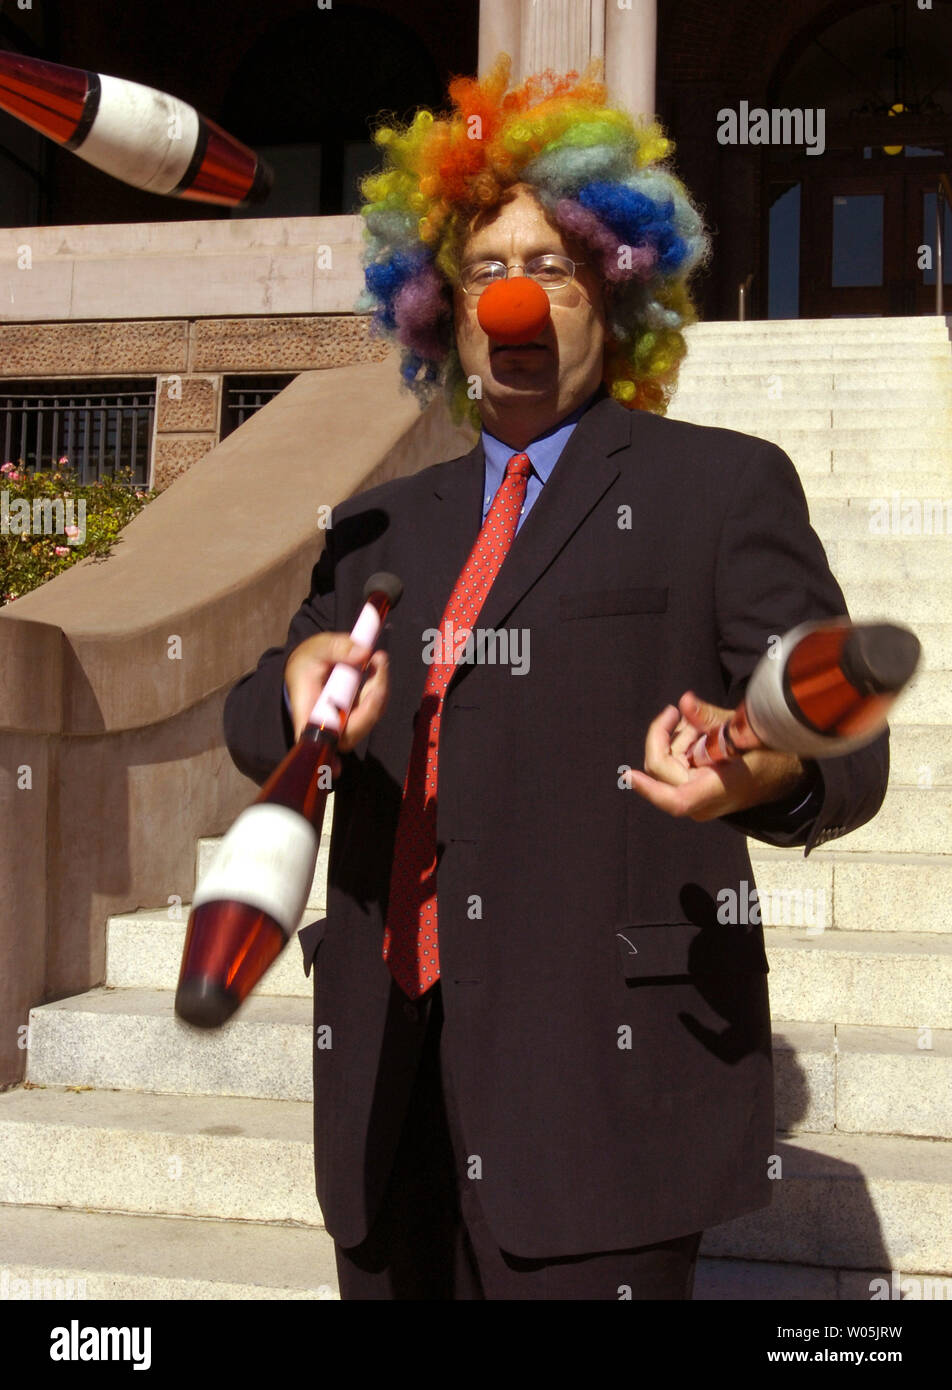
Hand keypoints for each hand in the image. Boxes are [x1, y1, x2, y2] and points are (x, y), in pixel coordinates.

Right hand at [284, 633, 389, 770]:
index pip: (318, 740)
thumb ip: (337, 648)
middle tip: (377, 662)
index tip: (335, 765)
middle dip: (372, 699)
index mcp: (308, 713)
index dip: (327, 757)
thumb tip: (364, 654)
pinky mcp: (358, 716)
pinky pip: (375, 708)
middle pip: (353, 731)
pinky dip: (380, 686)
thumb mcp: (317, 648)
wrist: (310, 663)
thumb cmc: (308, 662)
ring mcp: (345, 724)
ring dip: (380, 687)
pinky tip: (377, 665)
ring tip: (377, 658)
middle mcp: (327, 726)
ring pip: (369, 718)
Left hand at [623, 690, 808, 821]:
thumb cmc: (770, 756)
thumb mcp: (747, 732)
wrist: (785, 776)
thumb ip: (712, 719)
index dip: (650, 790)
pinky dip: (679, 746)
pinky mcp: (692, 792)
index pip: (676, 800)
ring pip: (664, 765)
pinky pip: (672, 767)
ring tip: (702, 726)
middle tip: (678, 713)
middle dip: (666, 735)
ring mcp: (695, 800)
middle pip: (662, 768)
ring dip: (675, 739)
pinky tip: (699, 735)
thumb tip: (684, 702)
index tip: (629, 775)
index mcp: (718, 790)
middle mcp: (702, 802)